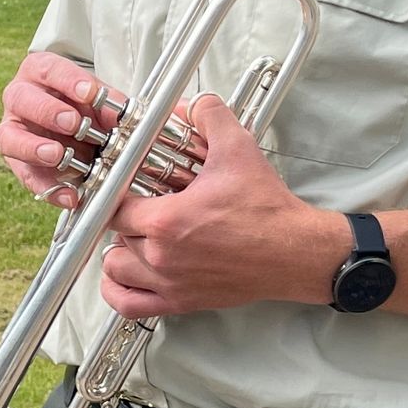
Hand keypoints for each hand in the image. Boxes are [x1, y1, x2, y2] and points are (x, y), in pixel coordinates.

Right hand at [0, 52, 121, 208]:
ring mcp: (13, 129)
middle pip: (21, 98)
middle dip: (48, 111)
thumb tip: (124, 115)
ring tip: (58, 155)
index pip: (49, 69)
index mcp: (39, 71)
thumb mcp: (97, 97)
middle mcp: (19, 97)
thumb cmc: (81, 103)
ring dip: (34, 148)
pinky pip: (25, 175)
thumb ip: (109, 103)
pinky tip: (69, 194)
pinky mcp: (17, 161)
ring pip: (9, 136)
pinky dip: (48, 186)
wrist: (73, 120)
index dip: (68, 80)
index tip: (90, 93)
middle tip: (73, 123)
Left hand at [100, 94, 346, 316]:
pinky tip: (127, 273)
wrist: (293, 251)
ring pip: (114, 269)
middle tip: (141, 204)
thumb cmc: (266, 209)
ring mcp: (169, 284)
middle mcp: (161, 257)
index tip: (126, 185)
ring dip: (119, 251)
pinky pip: (127, 304)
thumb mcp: (238, 149)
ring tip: (136, 235)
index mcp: (166, 221)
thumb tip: (190, 104)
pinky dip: (117, 290)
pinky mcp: (181, 303)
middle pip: (115, 234)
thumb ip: (210, 116)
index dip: (117, 191)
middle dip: (126, 217)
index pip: (114, 206)